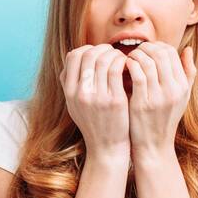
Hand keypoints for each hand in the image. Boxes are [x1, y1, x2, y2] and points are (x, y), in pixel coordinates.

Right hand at [60, 44, 129, 165]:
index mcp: (70, 92)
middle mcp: (80, 93)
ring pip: (103, 60)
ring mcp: (97, 97)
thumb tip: (73, 56)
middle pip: (88, 55)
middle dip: (102, 49)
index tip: (97, 53)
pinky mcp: (114, 100)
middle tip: (112, 53)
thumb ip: (71, 82)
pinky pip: (117, 70)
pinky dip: (122, 62)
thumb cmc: (94, 124)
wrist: (106, 147)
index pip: (73, 56)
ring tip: (120, 58)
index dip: (86, 49)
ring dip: (114, 54)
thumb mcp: (74, 105)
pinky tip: (127, 65)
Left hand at [123, 41, 195, 158]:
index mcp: (182, 86)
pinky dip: (130, 66)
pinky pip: (137, 75)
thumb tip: (188, 49)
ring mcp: (159, 97)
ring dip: (136, 55)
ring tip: (129, 58)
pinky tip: (124, 67)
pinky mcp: (143, 103)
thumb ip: (187, 73)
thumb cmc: (164, 119)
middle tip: (135, 51)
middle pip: (161, 54)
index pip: (171, 53)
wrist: (154, 146)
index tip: (146, 49)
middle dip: (145, 48)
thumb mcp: (181, 97)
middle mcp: (173, 90)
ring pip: (148, 62)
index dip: (157, 46)